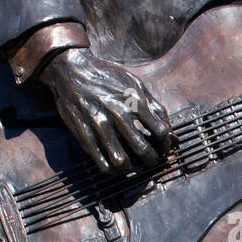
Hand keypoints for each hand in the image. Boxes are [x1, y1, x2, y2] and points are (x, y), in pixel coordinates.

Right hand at [40, 46, 171, 174]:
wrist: (71, 71)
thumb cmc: (107, 78)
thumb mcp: (135, 84)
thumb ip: (154, 106)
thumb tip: (170, 131)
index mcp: (134, 100)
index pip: (160, 131)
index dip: (166, 144)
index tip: (164, 147)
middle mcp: (117, 113)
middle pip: (143, 149)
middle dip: (152, 160)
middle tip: (151, 160)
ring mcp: (99, 125)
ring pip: (121, 160)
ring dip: (133, 168)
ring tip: (136, 166)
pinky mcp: (84, 134)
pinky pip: (101, 162)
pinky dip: (113, 170)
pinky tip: (118, 167)